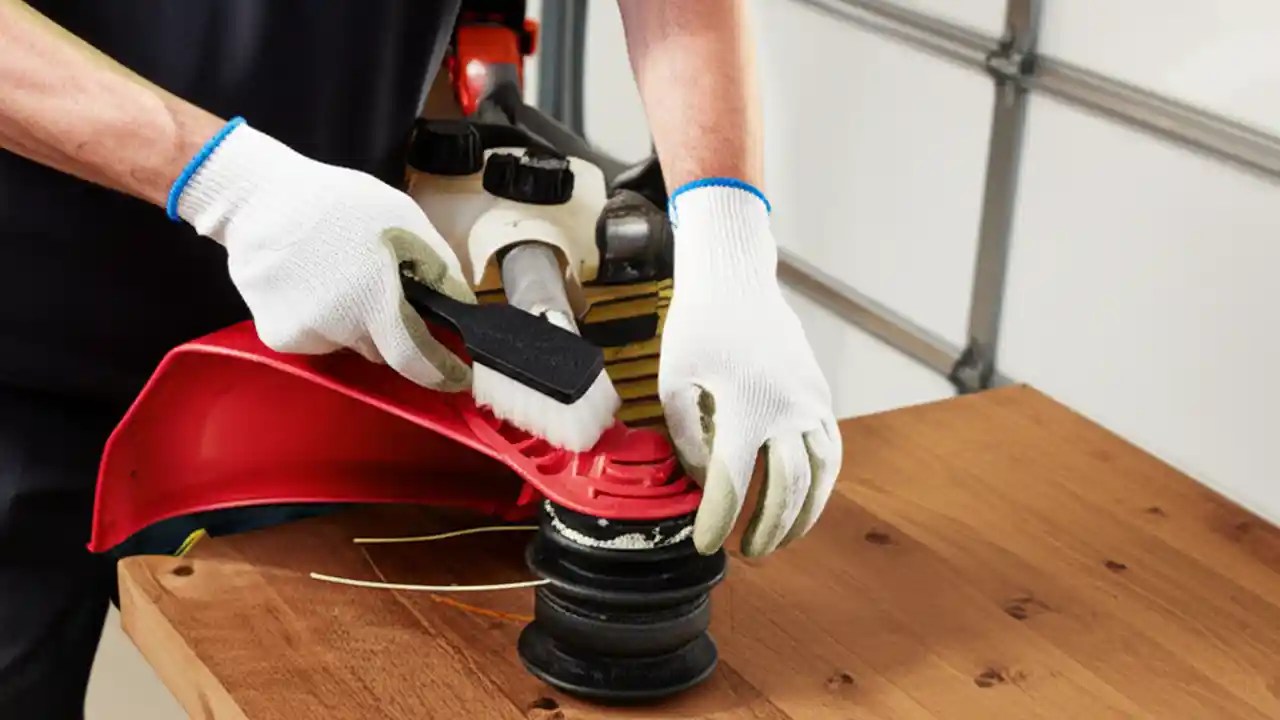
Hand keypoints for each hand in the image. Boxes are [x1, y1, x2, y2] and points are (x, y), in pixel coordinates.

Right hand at [173, 119, 475, 389]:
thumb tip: (461, 307)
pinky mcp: (278, 337)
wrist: (255, 199)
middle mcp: (340, 328)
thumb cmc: (339, 204)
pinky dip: (322, 321)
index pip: (415, 359)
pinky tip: (308, 286)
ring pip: (349, 343)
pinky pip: (318, 339)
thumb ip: (439, 267)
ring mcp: (306, 336)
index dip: (439, 370)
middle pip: (382, 350)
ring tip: (337, 277)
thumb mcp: (405, 219)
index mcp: (375, 299)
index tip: (455, 374)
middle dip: (392, 333)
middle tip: (381, 292)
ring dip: (354, 323)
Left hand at [660, 181, 841, 556]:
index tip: (705, 543)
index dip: (718, 520)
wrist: (736, 279)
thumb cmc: (698, 327)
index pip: (731, 482)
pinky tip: (806, 503)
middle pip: (785, 487)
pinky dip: (822, 484)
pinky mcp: (820, 395)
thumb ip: (686, 438)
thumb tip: (703, 481)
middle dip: (766, 528)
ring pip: (819, 476)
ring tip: (781, 539)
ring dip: (803, 516)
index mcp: (743, 405)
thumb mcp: (673, 382)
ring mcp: (810, 401)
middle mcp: (785, 407)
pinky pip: (830, 451)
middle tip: (747, 552)